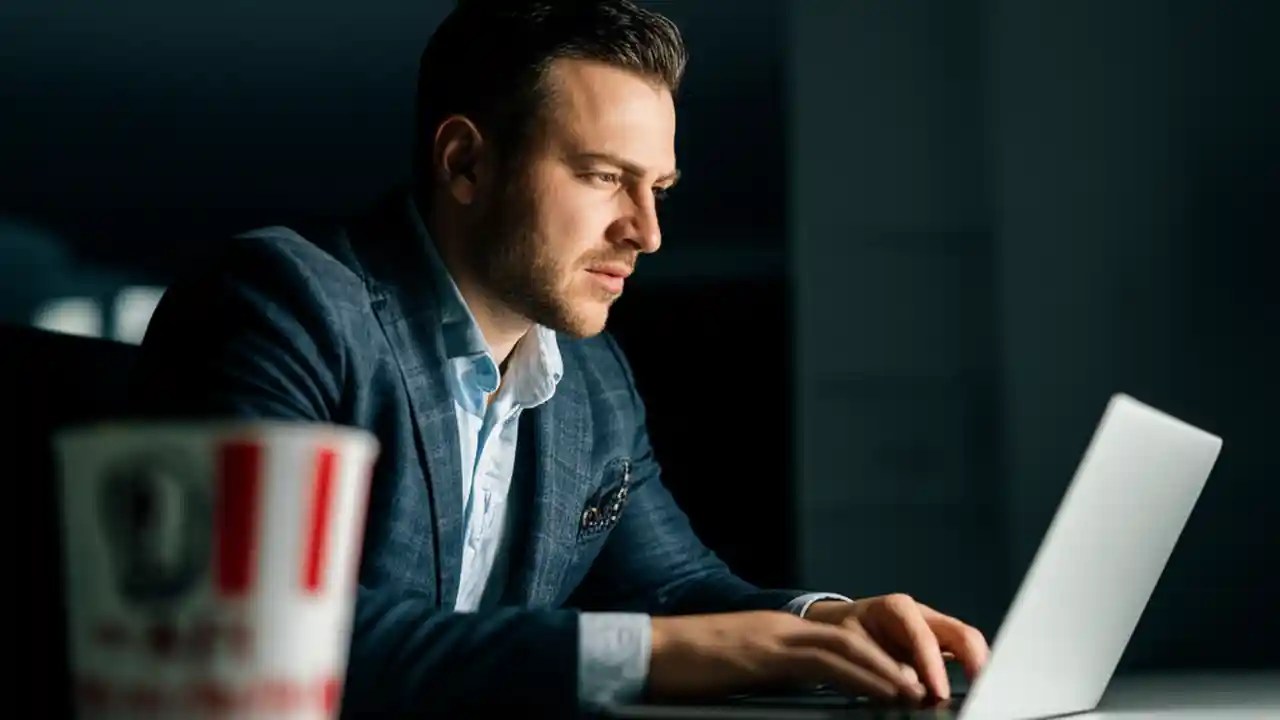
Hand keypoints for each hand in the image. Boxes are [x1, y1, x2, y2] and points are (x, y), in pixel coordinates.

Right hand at [646, 611, 927, 702]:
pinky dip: (862, 677)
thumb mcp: (743, 677)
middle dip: (897, 664)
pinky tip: (884, 691)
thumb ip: (775, 680)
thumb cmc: (686, 672)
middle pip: (856, 641)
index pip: (843, 644)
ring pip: (848, 646)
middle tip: (931, 688)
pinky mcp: (765, 652)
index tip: (910, 685)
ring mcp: (775, 637)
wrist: (645, 655)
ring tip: (919, 692)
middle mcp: (784, 630)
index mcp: (780, 638)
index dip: (881, 663)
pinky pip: (824, 661)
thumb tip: (810, 696)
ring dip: (889, 672)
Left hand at [804, 594, 989, 700]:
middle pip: (961, 632)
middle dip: (975, 660)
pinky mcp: (939, 645)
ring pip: (967, 642)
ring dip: (976, 667)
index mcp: (898, 608)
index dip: (933, 668)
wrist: (840, 623)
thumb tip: (913, 687)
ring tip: (981, 692)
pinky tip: (974, 689)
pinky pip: (961, 655)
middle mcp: (923, 615)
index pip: (924, 639)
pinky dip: (969, 670)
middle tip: (980, 690)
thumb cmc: (846, 631)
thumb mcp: (851, 644)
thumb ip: (880, 663)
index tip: (939, 694)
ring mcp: (935, 628)